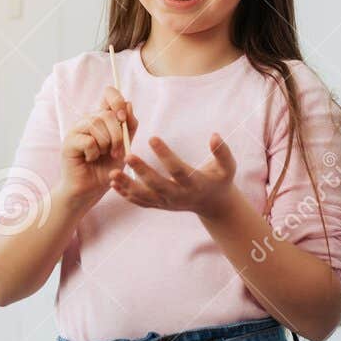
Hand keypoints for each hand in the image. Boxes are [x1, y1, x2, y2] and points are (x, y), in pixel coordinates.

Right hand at [57, 85, 136, 207]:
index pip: (109, 94)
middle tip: (116, 152)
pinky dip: (93, 153)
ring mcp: (77, 129)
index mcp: (103, 118)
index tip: (123, 118)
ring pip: (96, 124)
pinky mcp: (69, 141)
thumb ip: (129, 126)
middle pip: (106, 113)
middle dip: (117, 135)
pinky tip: (89, 159)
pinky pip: (88, 140)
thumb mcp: (125, 146)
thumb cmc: (107, 168)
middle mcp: (89, 120)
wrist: (92, 189)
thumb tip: (128, 104)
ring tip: (103, 156)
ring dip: (106, 144)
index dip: (117, 100)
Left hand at [110, 134, 238, 219]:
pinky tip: (113, 183)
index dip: (165, 155)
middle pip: (157, 184)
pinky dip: (126, 194)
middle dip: (142, 171)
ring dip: (127, 186)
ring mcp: (168, 203)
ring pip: (145, 196)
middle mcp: (179, 196)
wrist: (213, 204)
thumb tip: (214, 135)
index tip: (152, 138)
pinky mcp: (159, 205)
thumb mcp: (227, 167)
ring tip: (112, 173)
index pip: (178, 169)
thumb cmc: (220, 180)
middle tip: (127, 156)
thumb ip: (222, 152)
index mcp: (195, 185)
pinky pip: (140, 201)